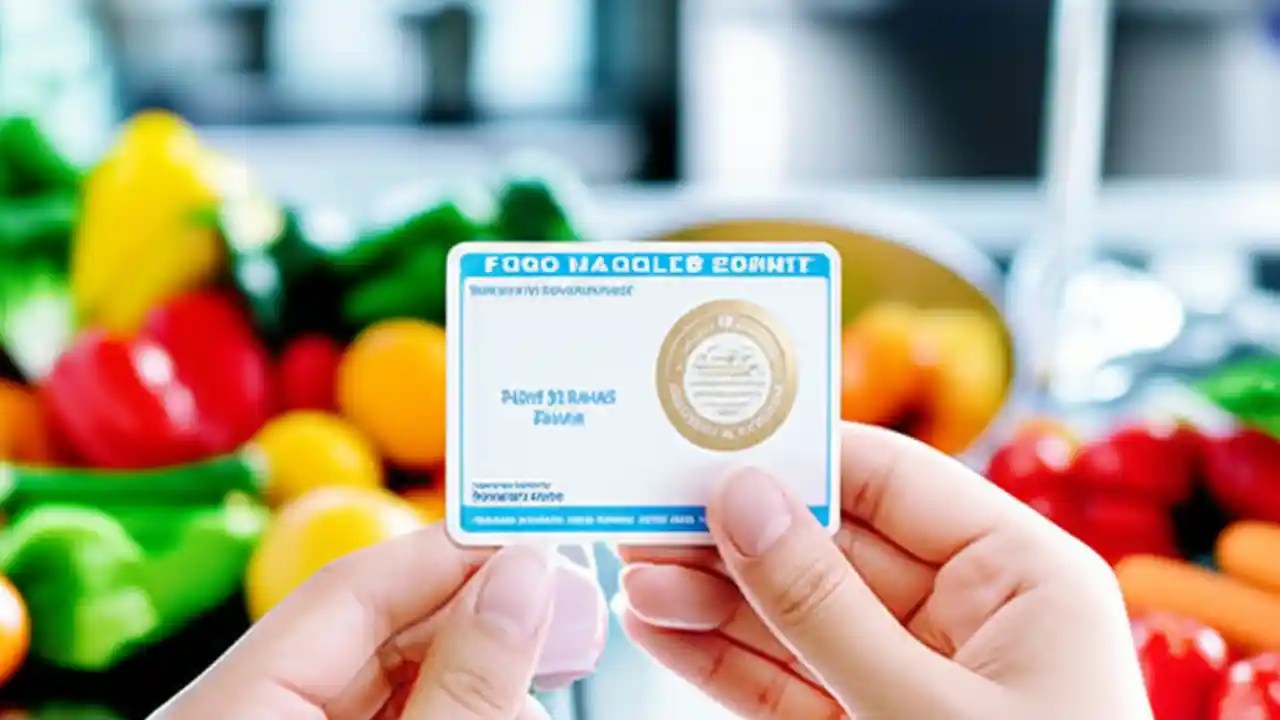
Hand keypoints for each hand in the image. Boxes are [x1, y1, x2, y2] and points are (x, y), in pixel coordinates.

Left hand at [153, 525, 555, 719]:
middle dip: (474, 622)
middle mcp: (240, 716)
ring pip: (386, 682)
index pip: (347, 587)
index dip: (448, 551)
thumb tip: (522, 580)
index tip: (534, 537)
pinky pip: (383, 718)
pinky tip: (498, 712)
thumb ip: (464, 685)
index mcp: (226, 709)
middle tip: (561, 609)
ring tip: (535, 689)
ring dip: (471, 675)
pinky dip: (448, 711)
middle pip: (371, 634)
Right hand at [619, 423, 1152, 718]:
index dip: (794, 457)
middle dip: (733, 535)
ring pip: (796, 617)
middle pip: (829, 547)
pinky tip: (662, 628)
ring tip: (633, 573)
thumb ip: (825, 605)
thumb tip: (741, 501)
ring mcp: (914, 677)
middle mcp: (967, 616)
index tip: (704, 444)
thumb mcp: (925, 708)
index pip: (890, 480)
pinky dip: (723, 660)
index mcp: (1020, 575)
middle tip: (642, 510)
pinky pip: (788, 682)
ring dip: (712, 598)